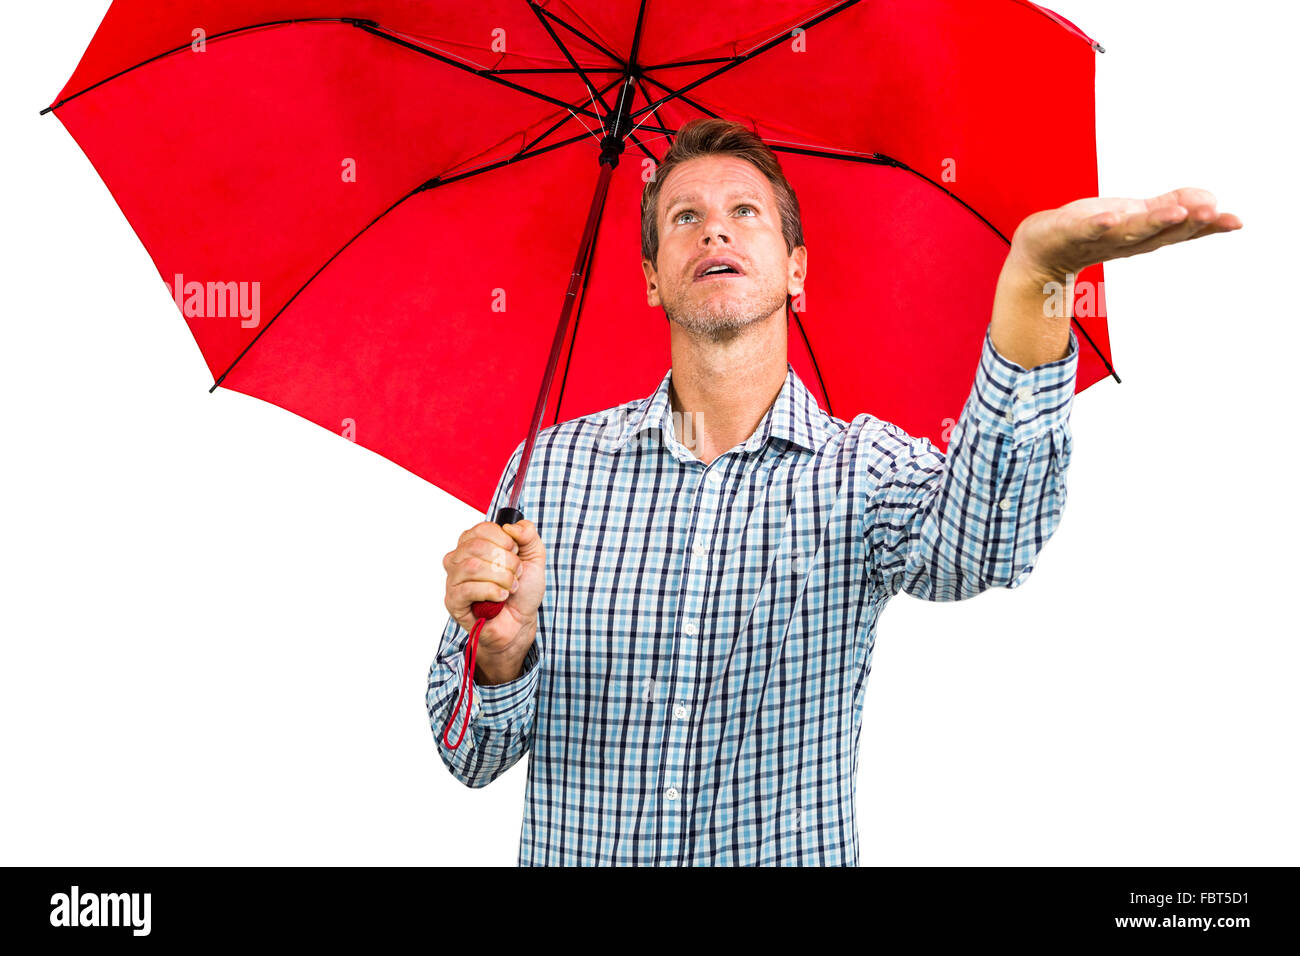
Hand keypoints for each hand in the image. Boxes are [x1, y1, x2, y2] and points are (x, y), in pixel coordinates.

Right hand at [442, 519, 545, 672]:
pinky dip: (491, 591)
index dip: (504, 539)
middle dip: (505, 561)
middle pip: (477, 546)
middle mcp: (460, 558)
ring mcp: (454, 579)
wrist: (520, 622)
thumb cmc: (522, 590)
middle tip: (515, 573)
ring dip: (500, 577)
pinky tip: (501, 596)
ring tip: (510, 587)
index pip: (481, 529)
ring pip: (472, 566)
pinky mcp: (453, 600)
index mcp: (475, 544)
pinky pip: (467, 589)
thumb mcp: (534, 557)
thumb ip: (528, 534)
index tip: (515, 551)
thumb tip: (511, 526)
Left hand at [1008, 187, 1242, 282]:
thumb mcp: (1134, 216)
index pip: (1180, 232)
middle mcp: (1124, 241)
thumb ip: (1168, 206)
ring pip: (1129, 231)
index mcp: (1143, 236)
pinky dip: (1097, 226)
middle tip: (1213, 213)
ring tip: (1178, 213)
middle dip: (1187, 224)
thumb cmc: (1090, 230)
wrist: (1040, 249)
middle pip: (1160, 233)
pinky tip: (1109, 218)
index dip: (1208, 228)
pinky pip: (1085, 230)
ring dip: (1154, 223)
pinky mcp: (1069, 233)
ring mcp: (1097, 238)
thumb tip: (1209, 200)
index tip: (1235, 222)